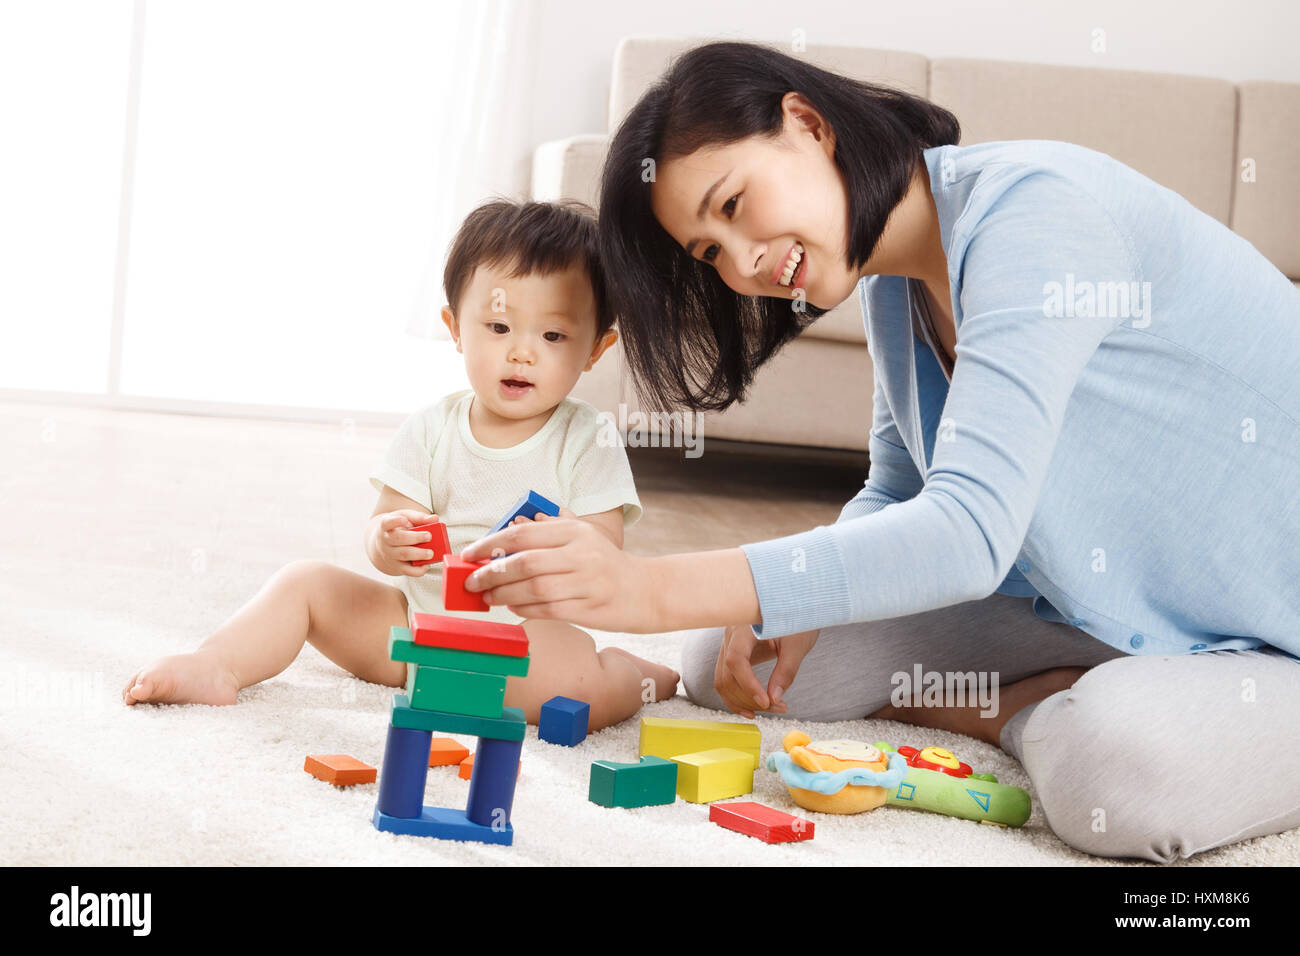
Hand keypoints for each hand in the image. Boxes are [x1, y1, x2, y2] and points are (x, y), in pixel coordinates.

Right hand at [372, 510, 438, 576]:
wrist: (383, 547)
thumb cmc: (397, 529)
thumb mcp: (405, 518)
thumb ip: (419, 517)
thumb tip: (434, 518)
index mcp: (386, 527)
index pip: (386, 523)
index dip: (394, 521)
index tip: (404, 520)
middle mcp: (386, 541)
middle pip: (398, 539)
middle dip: (415, 538)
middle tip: (429, 536)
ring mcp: (391, 555)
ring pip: (403, 555)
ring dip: (419, 554)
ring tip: (430, 553)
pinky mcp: (397, 567)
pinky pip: (408, 571)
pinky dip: (419, 570)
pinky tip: (427, 564)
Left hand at [458, 507, 659, 631]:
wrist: (645, 590)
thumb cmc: (605, 564)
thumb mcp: (582, 538)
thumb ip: (548, 532)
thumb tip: (506, 532)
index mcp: (575, 532)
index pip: (523, 535)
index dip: (490, 544)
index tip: (470, 555)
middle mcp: (581, 554)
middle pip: (525, 563)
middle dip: (491, 573)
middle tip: (471, 582)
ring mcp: (586, 582)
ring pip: (533, 588)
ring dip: (503, 595)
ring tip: (488, 598)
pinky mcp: (588, 608)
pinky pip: (547, 609)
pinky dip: (524, 609)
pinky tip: (512, 607)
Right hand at [714, 625, 819, 718]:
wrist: (794, 603)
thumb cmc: (798, 617)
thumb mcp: (797, 644)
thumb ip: (786, 671)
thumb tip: (774, 698)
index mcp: (745, 626)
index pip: (736, 659)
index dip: (748, 684)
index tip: (767, 701)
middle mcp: (731, 635)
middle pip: (727, 675)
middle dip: (749, 698)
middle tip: (776, 707)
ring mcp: (729, 644)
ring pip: (723, 681)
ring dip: (743, 701)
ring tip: (770, 708)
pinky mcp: (734, 653)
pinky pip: (727, 678)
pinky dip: (737, 696)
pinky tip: (753, 707)